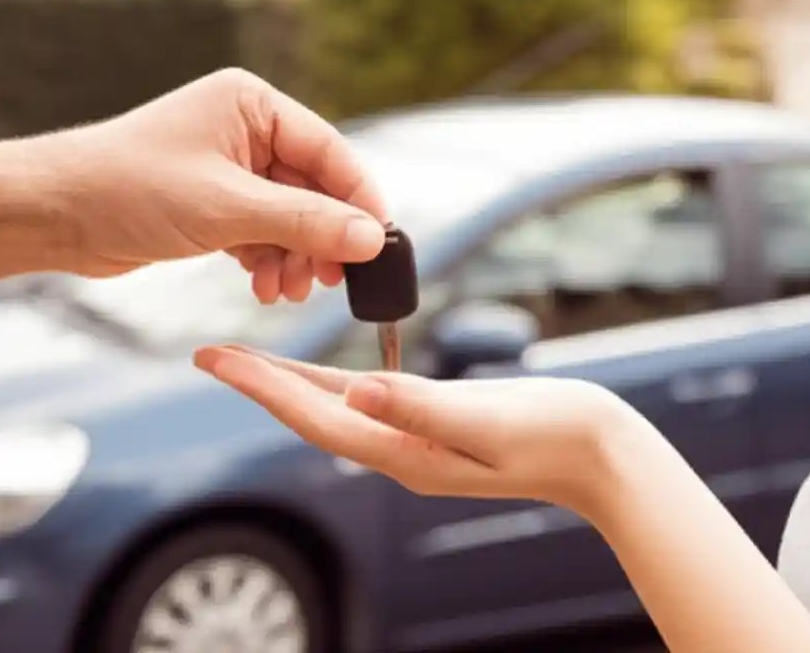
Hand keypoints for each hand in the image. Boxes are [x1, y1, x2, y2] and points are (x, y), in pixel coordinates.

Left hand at [38, 68, 388, 301]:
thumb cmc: (129, 189)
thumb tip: (371, 238)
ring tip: (286, 291)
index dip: (358, 200)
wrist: (51, 214)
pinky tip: (263, 286)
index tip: (378, 246)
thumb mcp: (227, 209)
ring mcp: (230, 167)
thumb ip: (305, 222)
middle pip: (314, 189)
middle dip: (321, 238)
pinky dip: (268, 260)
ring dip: (294, 256)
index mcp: (253, 104)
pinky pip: (263, 232)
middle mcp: (246, 129)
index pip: (330, 151)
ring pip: (290, 217)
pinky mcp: (213, 202)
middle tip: (329, 281)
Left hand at [192, 345, 655, 517]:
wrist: (601, 456)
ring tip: (248, 361)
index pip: (315, 418)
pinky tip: (322, 375)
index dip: (263, 388)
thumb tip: (354, 392)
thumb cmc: (554, 434)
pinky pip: (369, 403)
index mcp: (405, 454)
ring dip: (289, 385)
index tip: (214, 359)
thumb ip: (421, 407)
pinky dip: (335, 386)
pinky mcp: (434, 428)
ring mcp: (416, 444)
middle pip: (312, 416)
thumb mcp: (487, 419)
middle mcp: (400, 453)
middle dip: (260, 385)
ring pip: (335, 410)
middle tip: (208, 354)